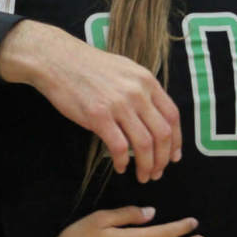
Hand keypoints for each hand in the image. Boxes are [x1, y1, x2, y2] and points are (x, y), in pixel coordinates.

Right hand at [0, 21, 181, 183]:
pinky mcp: (98, 116)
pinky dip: (123, 162)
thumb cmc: (91, 66)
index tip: (174, 156)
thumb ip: (143, 91)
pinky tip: (121, 167)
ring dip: (147, 165)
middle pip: (163, 133)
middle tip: (158, 172)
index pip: (172, 115)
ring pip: (144, 144)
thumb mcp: (126, 70)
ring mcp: (119, 104)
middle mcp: (138, 92)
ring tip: (143, 176)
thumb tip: (154, 116)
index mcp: (147, 81)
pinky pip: (119, 146)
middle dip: (163, 159)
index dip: (177, 140)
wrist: (59, 60)